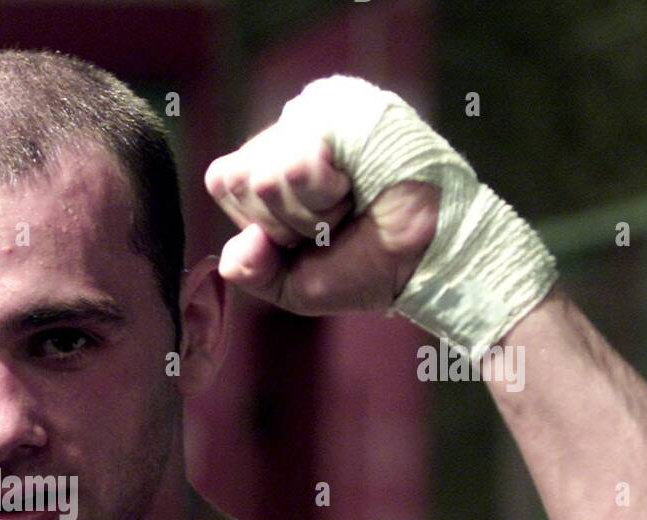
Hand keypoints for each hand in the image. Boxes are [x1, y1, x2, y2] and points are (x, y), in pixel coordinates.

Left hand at [205, 124, 438, 314]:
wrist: (423, 259)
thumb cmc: (364, 265)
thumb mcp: (291, 283)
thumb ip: (250, 271)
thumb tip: (239, 248)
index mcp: (268, 164)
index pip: (223, 179)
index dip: (261, 221)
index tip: (304, 235)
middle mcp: (288, 133)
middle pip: (240, 178)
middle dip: (287, 220)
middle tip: (334, 220)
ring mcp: (314, 116)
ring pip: (265, 174)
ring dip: (312, 209)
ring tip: (350, 203)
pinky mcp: (341, 108)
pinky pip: (297, 157)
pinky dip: (324, 190)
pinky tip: (353, 185)